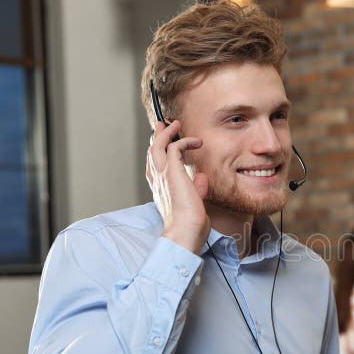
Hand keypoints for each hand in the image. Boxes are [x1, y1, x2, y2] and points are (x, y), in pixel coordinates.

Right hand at [146, 121, 209, 253]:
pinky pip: (174, 146)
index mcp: (160, 188)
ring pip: (158, 145)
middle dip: (157, 136)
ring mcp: (162, 174)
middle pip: (152, 151)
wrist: (186, 229)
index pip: (154, 165)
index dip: (158, 152)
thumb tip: (201, 178)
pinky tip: (196, 142)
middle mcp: (157, 180)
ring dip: (167, 132)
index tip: (165, 144)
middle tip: (162, 125)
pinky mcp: (172, 170)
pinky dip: (185, 140)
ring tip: (175, 124)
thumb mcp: (194, 203)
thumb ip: (196, 189)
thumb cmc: (190, 223)